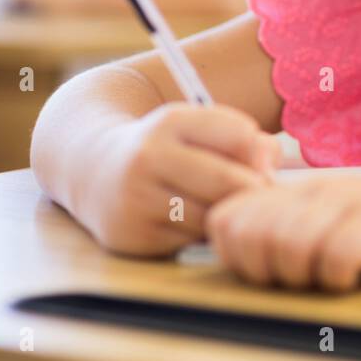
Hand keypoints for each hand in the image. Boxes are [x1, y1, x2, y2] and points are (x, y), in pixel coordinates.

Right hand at [77, 103, 282, 255]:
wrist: (90, 167)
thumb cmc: (163, 147)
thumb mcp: (195, 128)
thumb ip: (244, 140)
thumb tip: (270, 168)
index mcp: (170, 121)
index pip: (240, 135)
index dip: (256, 152)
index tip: (253, 160)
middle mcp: (148, 156)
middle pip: (231, 181)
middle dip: (251, 189)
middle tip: (254, 193)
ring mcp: (136, 199)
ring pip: (212, 216)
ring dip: (224, 214)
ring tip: (217, 203)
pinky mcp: (132, 235)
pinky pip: (189, 240)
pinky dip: (199, 233)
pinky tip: (189, 219)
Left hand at [205, 173, 360, 291]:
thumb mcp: (325, 219)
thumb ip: (281, 225)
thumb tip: (230, 247)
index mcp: (295, 190)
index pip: (227, 217)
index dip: (232, 254)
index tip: (262, 271)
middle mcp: (317, 190)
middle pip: (252, 234)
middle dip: (263, 270)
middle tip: (294, 279)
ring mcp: (350, 203)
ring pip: (290, 244)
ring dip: (300, 275)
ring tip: (324, 277)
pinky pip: (339, 254)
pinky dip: (337, 276)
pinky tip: (351, 276)